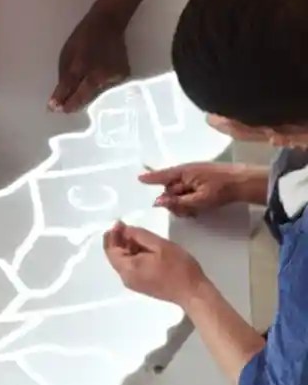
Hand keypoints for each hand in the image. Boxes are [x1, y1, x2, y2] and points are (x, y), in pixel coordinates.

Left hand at [50, 12, 129, 112]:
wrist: (108, 25)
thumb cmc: (83, 39)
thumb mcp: (66, 56)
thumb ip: (64, 80)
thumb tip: (57, 101)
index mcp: (83, 68)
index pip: (71, 92)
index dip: (62, 102)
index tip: (53, 109)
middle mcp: (100, 75)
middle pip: (85, 98)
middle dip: (72, 104)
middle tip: (62, 108)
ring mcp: (114, 77)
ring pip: (96, 96)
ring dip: (85, 99)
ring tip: (74, 100)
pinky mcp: (123, 77)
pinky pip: (106, 90)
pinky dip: (97, 91)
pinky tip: (90, 89)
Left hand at [103, 221, 208, 304]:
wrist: (193, 293)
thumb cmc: (178, 268)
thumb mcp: (160, 245)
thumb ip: (140, 235)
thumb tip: (125, 230)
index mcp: (127, 269)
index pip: (110, 250)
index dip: (112, 235)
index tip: (119, 222)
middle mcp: (125, 278)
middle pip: (115, 256)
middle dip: (118, 240)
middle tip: (126, 226)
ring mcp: (133, 283)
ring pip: (124, 261)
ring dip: (126, 247)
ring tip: (136, 235)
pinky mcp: (142, 285)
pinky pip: (131, 267)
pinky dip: (133, 255)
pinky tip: (142, 248)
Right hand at [140, 162, 268, 216]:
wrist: (246, 183)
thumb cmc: (222, 188)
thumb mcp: (199, 199)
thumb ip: (178, 202)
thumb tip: (157, 202)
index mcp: (183, 172)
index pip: (162, 175)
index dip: (151, 178)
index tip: (139, 179)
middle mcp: (186, 173)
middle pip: (169, 189)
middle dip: (172, 201)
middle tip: (183, 212)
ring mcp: (194, 177)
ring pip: (178, 193)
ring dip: (182, 204)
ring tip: (194, 212)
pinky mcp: (201, 183)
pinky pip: (188, 193)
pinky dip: (189, 202)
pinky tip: (198, 209)